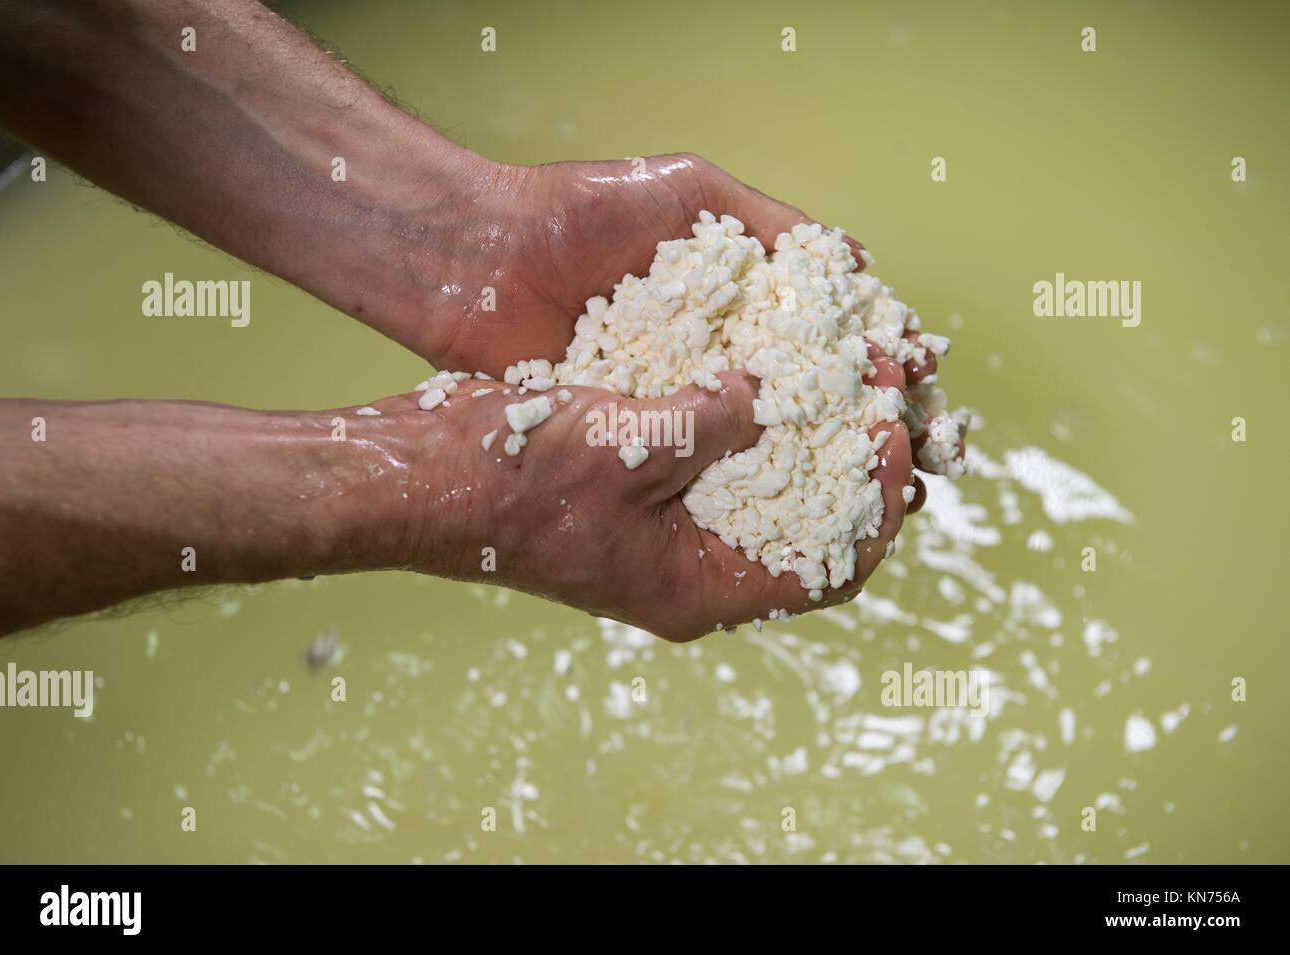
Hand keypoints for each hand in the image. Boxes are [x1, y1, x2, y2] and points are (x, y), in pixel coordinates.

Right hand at [362, 363, 914, 642]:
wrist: (425, 475)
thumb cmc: (513, 482)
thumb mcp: (629, 448)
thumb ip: (715, 424)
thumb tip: (770, 395)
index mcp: (698, 587)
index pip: (829, 569)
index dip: (877, 503)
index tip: (893, 431)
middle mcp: (693, 566)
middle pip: (812, 529)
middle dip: (856, 461)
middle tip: (888, 389)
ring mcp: (668, 528)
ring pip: (773, 490)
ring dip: (812, 433)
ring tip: (847, 372)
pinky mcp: (646, 487)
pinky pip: (728, 459)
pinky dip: (760, 419)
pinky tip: (773, 366)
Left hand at [411, 152, 957, 486]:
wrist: (480, 260)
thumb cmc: (581, 214)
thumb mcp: (690, 194)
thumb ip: (771, 224)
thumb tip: (859, 259)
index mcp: (731, 303)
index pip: (820, 339)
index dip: (871, 358)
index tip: (917, 373)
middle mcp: (709, 359)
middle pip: (800, 401)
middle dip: (858, 422)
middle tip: (908, 441)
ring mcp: (672, 403)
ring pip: (758, 447)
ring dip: (817, 464)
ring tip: (874, 480)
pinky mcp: (632, 437)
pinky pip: (698, 470)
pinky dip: (745, 486)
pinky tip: (792, 501)